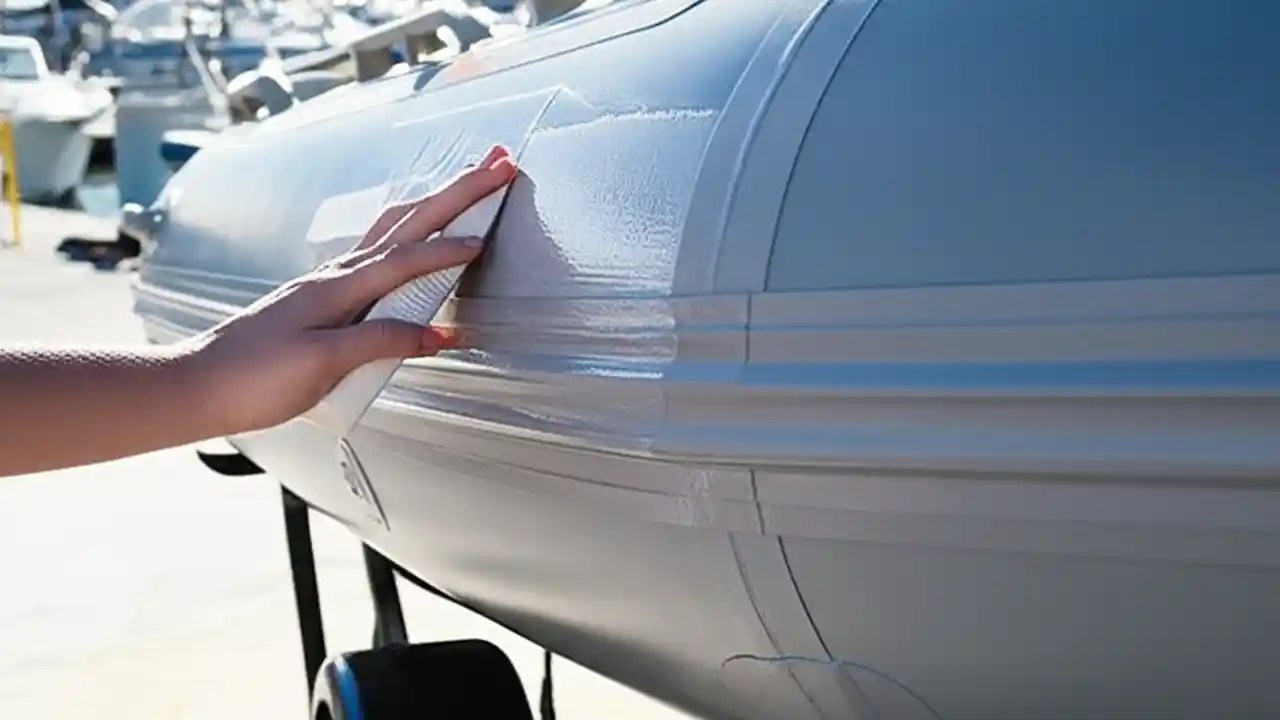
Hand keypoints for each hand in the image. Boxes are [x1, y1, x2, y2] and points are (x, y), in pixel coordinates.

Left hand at [188, 145, 516, 434]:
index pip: (409, 258)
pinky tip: (410, 236)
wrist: (198, 384)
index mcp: (339, 288)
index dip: (451, 248)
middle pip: (407, 223)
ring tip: (465, 186)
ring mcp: (326, 283)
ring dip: (433, 205)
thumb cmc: (254, 378)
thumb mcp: (322, 364)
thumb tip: (436, 333)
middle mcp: (335, 276)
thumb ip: (381, 342)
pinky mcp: (320, 298)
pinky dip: (407, 234)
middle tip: (497, 164)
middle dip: (456, 193)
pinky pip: (376, 254)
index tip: (487, 236)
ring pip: (391, 230)